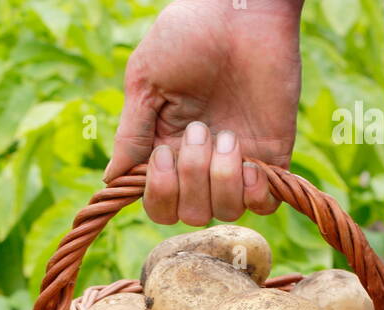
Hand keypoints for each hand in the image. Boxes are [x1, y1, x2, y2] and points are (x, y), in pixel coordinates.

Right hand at [105, 0, 304, 223]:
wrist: (243, 9)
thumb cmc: (189, 34)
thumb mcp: (145, 82)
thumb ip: (131, 135)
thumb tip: (112, 181)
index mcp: (167, 149)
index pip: (159, 204)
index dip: (160, 192)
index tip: (164, 154)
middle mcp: (201, 164)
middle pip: (189, 214)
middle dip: (191, 180)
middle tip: (200, 129)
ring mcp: (236, 163)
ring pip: (223, 212)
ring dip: (221, 179)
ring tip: (227, 135)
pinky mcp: (271, 157)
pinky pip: (262, 206)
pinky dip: (254, 193)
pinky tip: (250, 162)